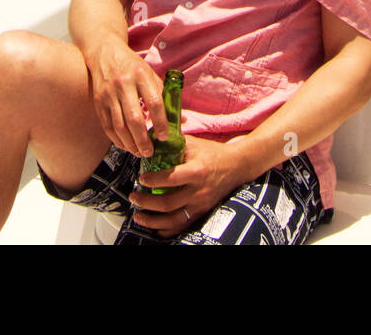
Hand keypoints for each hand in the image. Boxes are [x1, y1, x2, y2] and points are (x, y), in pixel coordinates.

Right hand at [84, 41, 165, 156]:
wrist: (104, 52)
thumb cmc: (132, 66)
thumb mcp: (150, 74)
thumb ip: (165, 96)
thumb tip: (182, 120)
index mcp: (141, 75)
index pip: (154, 102)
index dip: (161, 122)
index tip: (165, 136)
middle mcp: (124, 84)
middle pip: (134, 118)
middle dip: (143, 140)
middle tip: (150, 152)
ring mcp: (109, 94)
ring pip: (119, 126)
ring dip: (130, 144)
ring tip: (140, 153)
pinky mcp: (99, 102)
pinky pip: (107, 126)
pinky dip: (117, 140)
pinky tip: (126, 146)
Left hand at [128, 136, 247, 238]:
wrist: (236, 166)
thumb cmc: (212, 153)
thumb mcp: (193, 144)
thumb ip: (172, 143)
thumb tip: (149, 140)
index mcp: (197, 170)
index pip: (171, 178)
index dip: (153, 180)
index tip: (141, 178)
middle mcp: (199, 190)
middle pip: (168, 203)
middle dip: (146, 202)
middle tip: (133, 197)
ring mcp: (201, 204)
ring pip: (174, 220)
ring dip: (153, 221)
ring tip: (138, 216)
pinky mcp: (203, 213)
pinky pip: (183, 227)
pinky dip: (167, 230)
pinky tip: (155, 228)